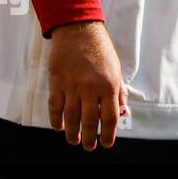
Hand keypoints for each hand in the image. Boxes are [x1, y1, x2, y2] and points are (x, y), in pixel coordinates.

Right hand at [47, 20, 126, 150]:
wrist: (79, 31)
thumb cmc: (100, 50)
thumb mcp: (117, 69)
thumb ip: (119, 92)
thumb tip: (122, 112)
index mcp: (108, 85)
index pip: (109, 117)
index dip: (108, 134)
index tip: (106, 143)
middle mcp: (90, 88)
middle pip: (89, 121)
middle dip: (89, 138)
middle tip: (89, 147)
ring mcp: (71, 87)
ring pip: (71, 118)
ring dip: (72, 133)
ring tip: (74, 141)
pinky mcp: (56, 83)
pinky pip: (55, 107)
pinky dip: (56, 120)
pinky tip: (59, 127)